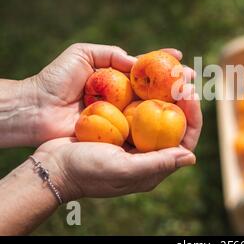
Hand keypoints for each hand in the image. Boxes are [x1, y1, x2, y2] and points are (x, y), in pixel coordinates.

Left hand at [25, 43, 193, 145]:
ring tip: (189, 92)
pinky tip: (174, 115)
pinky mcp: (118, 133)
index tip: (179, 55)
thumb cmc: (55, 79)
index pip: (146, 67)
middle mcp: (123, 96)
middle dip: (176, 81)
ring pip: (154, 107)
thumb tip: (137, 61)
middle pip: (156, 88)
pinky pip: (142, 127)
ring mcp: (122, 115)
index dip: (164, 61)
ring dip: (174, 101)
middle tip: (191, 78)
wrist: (36, 109)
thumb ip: (111, 54)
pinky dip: (160, 122)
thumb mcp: (82, 54)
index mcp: (116, 77)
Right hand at [34, 83, 201, 199]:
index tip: (191, 93)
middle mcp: (146, 152)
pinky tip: (145, 77)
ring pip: (156, 112)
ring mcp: (132, 138)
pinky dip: (143, 92)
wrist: (50, 166)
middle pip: (173, 122)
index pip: (184, 139)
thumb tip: (191, 156)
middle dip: (181, 99)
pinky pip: (136, 107)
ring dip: (165, 92)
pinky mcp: (117, 127)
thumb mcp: (124, 169)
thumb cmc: (87, 171)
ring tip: (172, 72)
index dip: (193, 116)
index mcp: (153, 165)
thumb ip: (158, 163)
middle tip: (186, 76)